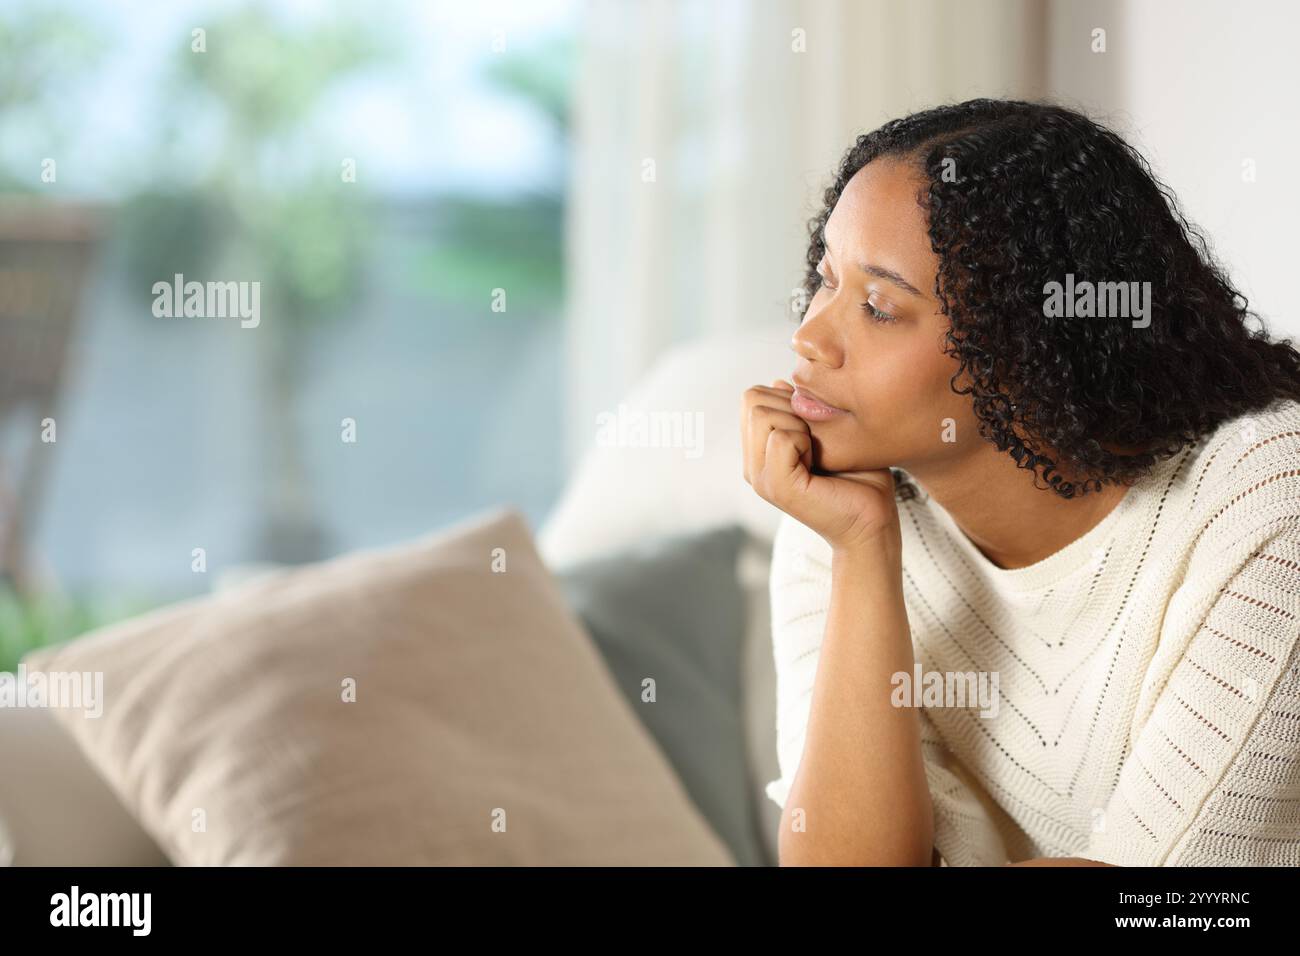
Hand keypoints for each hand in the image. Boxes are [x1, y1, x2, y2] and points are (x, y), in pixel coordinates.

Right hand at [741, 379, 900, 553]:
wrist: (873, 521)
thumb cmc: (860, 478)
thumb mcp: (827, 432)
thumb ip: (801, 408)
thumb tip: (779, 382)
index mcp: (758, 453)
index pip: (752, 397)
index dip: (786, 398)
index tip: (813, 427)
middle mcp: (752, 466)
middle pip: (752, 400)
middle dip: (790, 407)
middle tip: (815, 439)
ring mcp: (760, 478)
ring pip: (762, 414)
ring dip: (798, 422)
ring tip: (816, 451)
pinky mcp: (777, 487)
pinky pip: (781, 437)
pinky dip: (805, 441)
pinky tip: (818, 462)